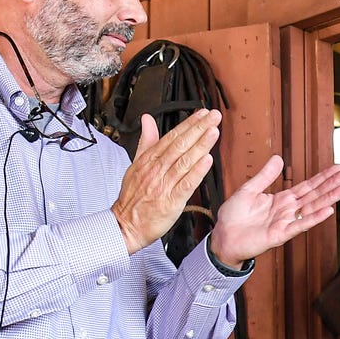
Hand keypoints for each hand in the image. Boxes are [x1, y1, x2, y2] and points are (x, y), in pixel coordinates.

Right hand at [113, 110, 220, 254]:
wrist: (125, 224)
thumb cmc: (133, 197)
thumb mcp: (136, 164)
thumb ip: (146, 141)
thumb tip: (147, 119)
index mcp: (149, 160)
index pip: (172, 137)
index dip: (189, 124)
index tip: (203, 113)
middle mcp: (157, 170)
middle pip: (180, 145)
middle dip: (199, 128)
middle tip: (214, 116)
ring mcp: (163, 185)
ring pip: (184, 161)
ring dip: (200, 145)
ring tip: (213, 132)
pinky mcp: (170, 201)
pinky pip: (185, 184)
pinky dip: (196, 172)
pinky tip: (207, 160)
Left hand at [207, 156, 339, 267]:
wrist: (223, 237)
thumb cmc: (233, 217)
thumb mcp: (249, 189)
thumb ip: (265, 176)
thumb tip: (278, 158)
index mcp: (281, 199)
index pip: (308, 186)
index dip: (323, 177)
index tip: (338, 168)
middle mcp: (288, 210)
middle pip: (315, 195)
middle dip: (333, 184)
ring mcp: (286, 222)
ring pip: (312, 208)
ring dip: (329, 198)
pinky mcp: (281, 234)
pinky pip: (301, 225)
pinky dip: (315, 218)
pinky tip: (328, 210)